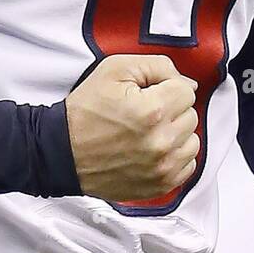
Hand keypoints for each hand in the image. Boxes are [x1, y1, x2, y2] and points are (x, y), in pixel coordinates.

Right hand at [64, 54, 198, 202]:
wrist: (61, 151)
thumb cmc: (85, 112)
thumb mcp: (116, 70)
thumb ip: (158, 66)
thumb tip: (188, 83)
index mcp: (152, 111)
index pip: (187, 91)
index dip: (167, 87)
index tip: (151, 93)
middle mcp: (161, 142)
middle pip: (190, 115)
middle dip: (171, 109)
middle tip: (145, 112)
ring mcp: (161, 167)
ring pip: (192, 141)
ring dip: (176, 134)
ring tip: (150, 131)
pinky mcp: (158, 185)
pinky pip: (188, 166)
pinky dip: (176, 157)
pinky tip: (155, 150)